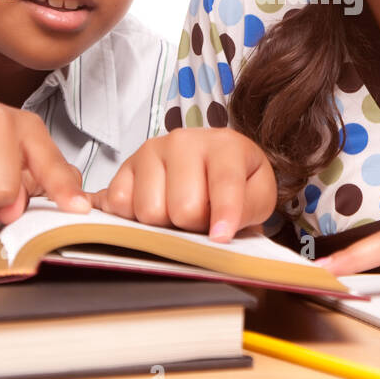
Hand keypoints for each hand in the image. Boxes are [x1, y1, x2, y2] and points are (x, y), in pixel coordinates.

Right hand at [89, 127, 276, 241]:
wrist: (210, 162)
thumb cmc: (237, 181)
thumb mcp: (259, 194)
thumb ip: (248, 210)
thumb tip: (219, 233)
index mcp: (224, 144)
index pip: (224, 182)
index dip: (224, 214)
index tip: (221, 237)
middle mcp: (183, 141)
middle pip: (184, 208)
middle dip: (194, 224)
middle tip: (202, 217)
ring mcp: (150, 150)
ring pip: (150, 212)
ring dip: (165, 223)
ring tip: (178, 210)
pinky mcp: (125, 166)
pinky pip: (120, 205)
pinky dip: (135, 218)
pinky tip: (155, 206)